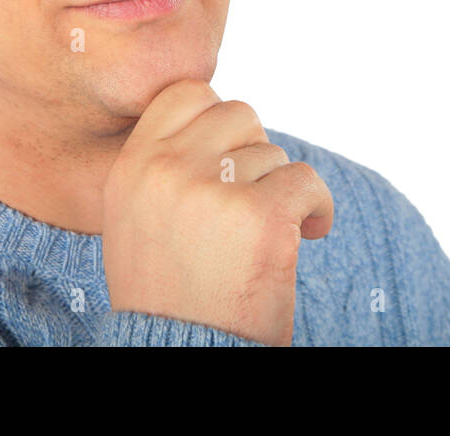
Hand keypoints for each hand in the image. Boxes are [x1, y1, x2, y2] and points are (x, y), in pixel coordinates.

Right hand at [102, 79, 334, 345]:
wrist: (181, 355)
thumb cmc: (166, 293)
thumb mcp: (136, 217)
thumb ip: (164, 164)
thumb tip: (215, 118)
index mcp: (132, 166)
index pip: (188, 93)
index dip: (218, 118)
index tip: (230, 158)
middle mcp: (166, 170)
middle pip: (239, 114)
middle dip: (255, 154)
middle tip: (253, 199)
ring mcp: (213, 190)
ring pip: (274, 153)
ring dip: (281, 190)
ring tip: (264, 235)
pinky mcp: (260, 217)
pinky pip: (306, 179)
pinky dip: (317, 207)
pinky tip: (305, 234)